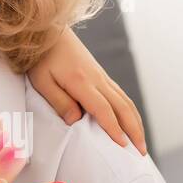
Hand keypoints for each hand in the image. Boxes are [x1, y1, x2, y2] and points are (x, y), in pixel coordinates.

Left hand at [27, 25, 147, 155]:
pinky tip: (131, 120)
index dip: (114, 128)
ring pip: (125, 100)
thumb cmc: (41, 58)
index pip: (103, 109)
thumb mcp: (42, 81)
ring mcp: (101, 76)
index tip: (123, 145)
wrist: (48, 31)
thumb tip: (76, 121)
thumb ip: (59, 101)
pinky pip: (121, 94)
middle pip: (122, 107)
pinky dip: (130, 110)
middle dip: (134, 130)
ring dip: (136, 122)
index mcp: (81, 81)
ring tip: (141, 141)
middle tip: (141, 151)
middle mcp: (97, 79)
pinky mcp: (101, 74)